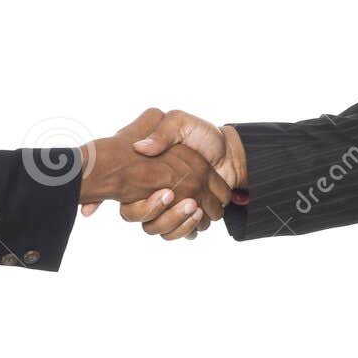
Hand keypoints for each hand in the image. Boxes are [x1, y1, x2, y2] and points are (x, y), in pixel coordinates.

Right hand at [77, 109, 231, 236]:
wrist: (228, 151)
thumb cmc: (202, 136)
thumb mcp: (180, 123)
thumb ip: (163, 132)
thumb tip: (140, 147)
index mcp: (146, 176)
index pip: (129, 203)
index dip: (143, 207)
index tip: (167, 193)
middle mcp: (154, 195)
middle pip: (147, 223)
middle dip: (167, 218)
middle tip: (190, 203)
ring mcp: (170, 208)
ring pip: (162, 231)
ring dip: (180, 224)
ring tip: (197, 209)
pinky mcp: (186, 217)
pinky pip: (181, 234)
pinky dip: (190, 229)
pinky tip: (201, 216)